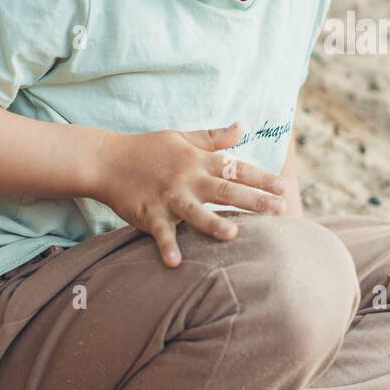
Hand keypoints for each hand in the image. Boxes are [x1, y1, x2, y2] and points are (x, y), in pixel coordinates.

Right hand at [92, 122, 285, 266]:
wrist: (107, 159)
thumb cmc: (147, 149)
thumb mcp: (182, 137)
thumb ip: (213, 137)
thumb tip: (242, 126)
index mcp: (198, 160)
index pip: (236, 168)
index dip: (261, 178)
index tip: (283, 188)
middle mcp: (187, 179)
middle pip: (225, 190)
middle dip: (253, 200)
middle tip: (279, 210)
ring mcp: (168, 197)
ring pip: (195, 212)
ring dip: (213, 224)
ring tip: (233, 235)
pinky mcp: (148, 213)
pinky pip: (160, 232)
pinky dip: (166, 246)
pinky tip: (175, 263)